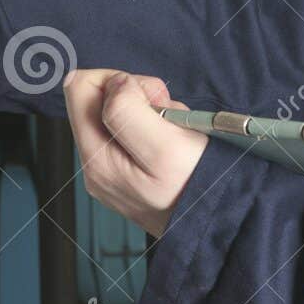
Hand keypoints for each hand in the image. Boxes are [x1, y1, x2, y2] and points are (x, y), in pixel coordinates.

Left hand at [62, 69, 207, 237]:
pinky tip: (173, 143)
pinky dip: (154, 125)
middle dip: (136, 95)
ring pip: (117, 112)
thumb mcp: (166, 146)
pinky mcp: (125, 173)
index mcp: (96, 157)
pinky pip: (131, 130)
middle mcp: (94, 165)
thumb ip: (126, 110)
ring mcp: (109, 171)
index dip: (119, 80)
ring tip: (175, 132)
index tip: (151, 97)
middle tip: (167, 114)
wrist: (223, 224)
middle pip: (97, 99)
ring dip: (149, 110)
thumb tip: (111, 85)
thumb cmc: (200, 188)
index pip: (80, 87)